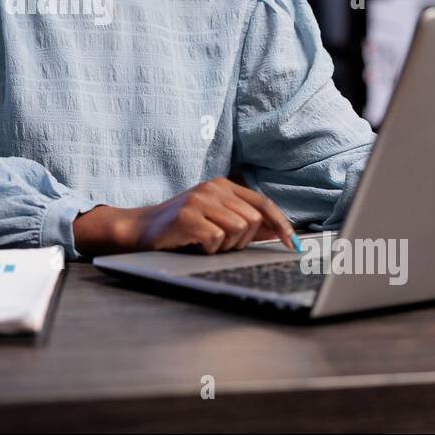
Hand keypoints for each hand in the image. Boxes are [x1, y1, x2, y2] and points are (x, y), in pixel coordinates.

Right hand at [124, 177, 299, 254]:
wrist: (141, 229)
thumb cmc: (181, 227)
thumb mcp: (215, 218)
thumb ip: (246, 222)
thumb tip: (279, 232)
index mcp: (222, 185)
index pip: (262, 203)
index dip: (281, 223)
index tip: (293, 243)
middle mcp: (213, 188)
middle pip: (253, 220)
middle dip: (243, 240)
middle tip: (220, 243)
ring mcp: (199, 200)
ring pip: (238, 229)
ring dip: (225, 245)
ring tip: (206, 243)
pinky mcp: (188, 216)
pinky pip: (217, 240)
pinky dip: (208, 249)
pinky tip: (194, 244)